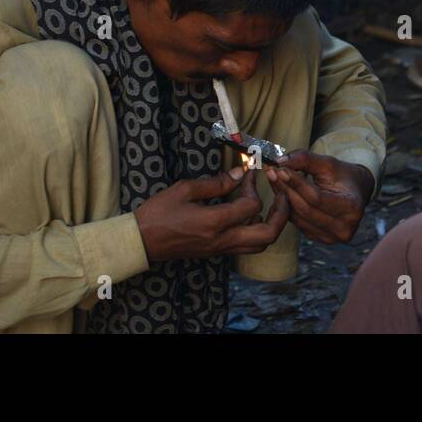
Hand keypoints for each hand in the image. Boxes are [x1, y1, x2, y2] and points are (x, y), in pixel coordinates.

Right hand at [134, 167, 289, 260]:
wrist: (141, 242)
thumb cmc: (158, 213)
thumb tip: (239, 173)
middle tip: (280, 192)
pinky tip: (249, 214)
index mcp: (215, 222)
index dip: (254, 184)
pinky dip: (256, 231)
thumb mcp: (184, 190)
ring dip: (271, 224)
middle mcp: (223, 240)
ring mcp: (221, 249)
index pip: (252, 205)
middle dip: (280, 212)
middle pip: (268, 234)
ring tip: (269, 204)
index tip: (249, 169)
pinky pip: (247, 246)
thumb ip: (215, 183)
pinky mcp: (217, 252)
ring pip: (260, 244)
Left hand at [264, 151, 371, 243]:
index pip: (316, 197)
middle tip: (271, 173)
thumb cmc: (343, 176)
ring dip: (283, 199)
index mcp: (351, 207)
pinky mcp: (322, 239)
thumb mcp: (327, 162)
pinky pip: (298, 224)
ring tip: (274, 180)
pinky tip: (281, 194)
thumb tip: (279, 161)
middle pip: (305, 209)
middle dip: (285, 189)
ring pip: (299, 218)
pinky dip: (288, 208)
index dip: (296, 183)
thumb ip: (304, 159)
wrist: (355, 191)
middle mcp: (343, 227)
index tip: (280, 169)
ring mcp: (332, 237)